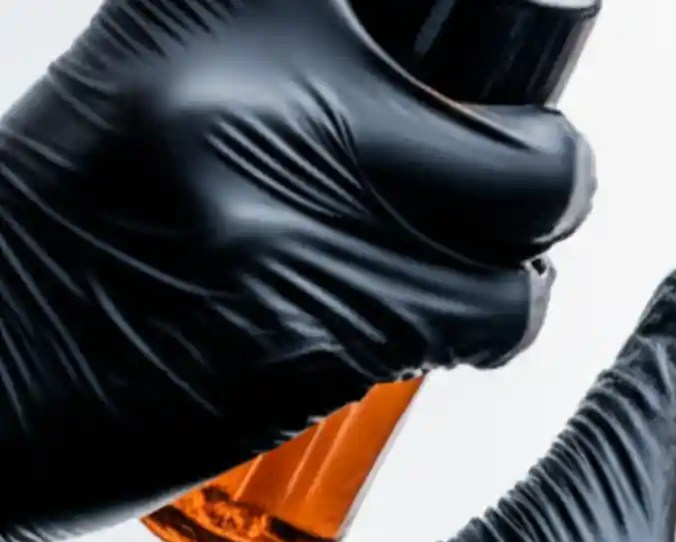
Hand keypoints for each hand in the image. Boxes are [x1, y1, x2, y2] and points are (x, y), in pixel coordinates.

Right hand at [0, 0, 592, 541]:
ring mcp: (300, 218)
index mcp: (232, 1)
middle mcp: (268, 89)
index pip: (463, 4)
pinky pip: (489, 320)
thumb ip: (308, 53)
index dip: (517, 41)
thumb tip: (464, 81)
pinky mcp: (323, 333)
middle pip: (533, 148)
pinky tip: (423, 318)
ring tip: (458, 263)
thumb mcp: (174, 76)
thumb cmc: (87, 222)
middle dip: (548, 178)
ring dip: (515, 265)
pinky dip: (482, 326)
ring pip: (526, 246)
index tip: (509, 85)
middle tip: (517, 185)